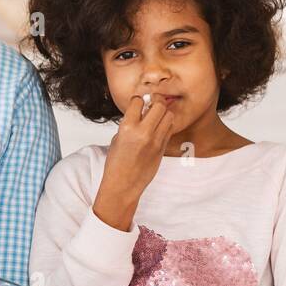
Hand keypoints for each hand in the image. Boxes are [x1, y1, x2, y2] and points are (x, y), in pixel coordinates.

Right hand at [98, 94, 176, 208]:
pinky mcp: (162, 148)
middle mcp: (143, 133)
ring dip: (163, 112)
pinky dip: (166, 125)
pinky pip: (169, 129)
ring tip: (156, 116)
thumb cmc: (116, 164)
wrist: (123, 184)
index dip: (138, 100)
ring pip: (169, 115)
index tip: (138, 102)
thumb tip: (140, 113)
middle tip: (152, 103)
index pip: (138, 101)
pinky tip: (158, 128)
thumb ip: (128, 124)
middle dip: (156, 101)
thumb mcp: (117, 139)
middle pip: (159, 105)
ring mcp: (155, 141)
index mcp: (127, 128)